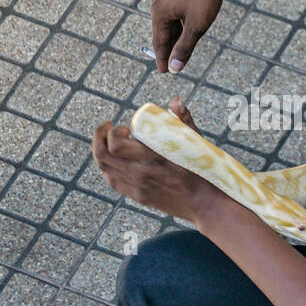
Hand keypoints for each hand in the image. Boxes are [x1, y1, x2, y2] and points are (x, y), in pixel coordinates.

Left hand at [92, 98, 222, 223]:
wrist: (206, 204)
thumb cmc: (204, 171)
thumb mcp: (196, 143)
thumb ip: (184, 121)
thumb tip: (176, 101)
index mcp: (155, 158)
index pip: (116, 146)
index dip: (113, 133)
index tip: (125, 126)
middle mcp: (142, 174)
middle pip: (103, 157)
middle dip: (99, 138)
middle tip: (108, 128)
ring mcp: (138, 188)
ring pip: (105, 169)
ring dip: (101, 151)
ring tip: (109, 140)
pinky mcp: (139, 197)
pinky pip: (113, 181)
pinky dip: (109, 167)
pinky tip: (116, 158)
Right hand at [150, 0, 229, 72]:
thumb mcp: (197, 26)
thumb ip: (185, 48)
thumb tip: (174, 68)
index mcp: (159, 12)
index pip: (159, 42)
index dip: (163, 59)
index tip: (164, 73)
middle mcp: (159, 2)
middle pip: (163, 32)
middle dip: (169, 49)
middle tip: (173, 66)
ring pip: (170, 22)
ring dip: (176, 37)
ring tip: (181, 51)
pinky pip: (175, 12)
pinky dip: (181, 24)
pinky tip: (188, 30)